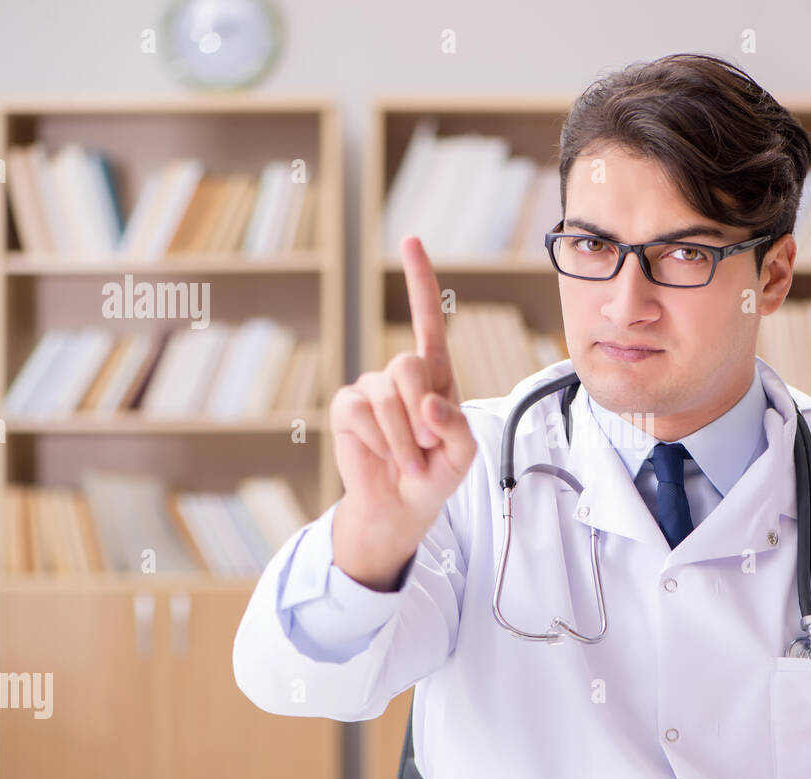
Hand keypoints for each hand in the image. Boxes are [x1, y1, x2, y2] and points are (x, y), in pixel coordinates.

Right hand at [329, 235, 476, 537]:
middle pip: (409, 365)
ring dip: (404, 437)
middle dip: (421, 410)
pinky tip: (384, 456)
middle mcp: (401, 374)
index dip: (419, 280)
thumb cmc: (436, 473)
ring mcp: (370, 388)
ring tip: (410, 460)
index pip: (427, 319)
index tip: (410, 240)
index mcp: (435, 373)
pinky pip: (363, 413)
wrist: (402, 505)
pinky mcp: (348, 409)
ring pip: (388, 396)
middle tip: (426, 444)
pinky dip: (381, 441)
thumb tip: (427, 403)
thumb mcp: (462, 453)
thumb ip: (455, 426)